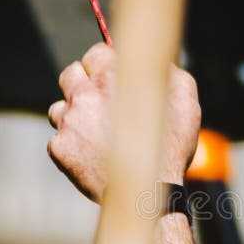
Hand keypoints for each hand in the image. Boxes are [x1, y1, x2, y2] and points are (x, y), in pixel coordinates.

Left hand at [48, 42, 200, 202]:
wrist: (148, 191)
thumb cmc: (170, 145)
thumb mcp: (184, 99)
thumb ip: (167, 72)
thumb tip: (158, 63)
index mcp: (110, 76)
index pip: (96, 53)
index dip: (106, 64)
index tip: (114, 77)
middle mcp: (83, 95)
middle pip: (70, 74)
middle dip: (84, 84)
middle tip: (101, 101)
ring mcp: (67, 123)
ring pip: (60, 108)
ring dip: (75, 116)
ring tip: (97, 132)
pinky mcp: (59, 149)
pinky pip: (59, 139)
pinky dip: (73, 145)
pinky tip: (93, 155)